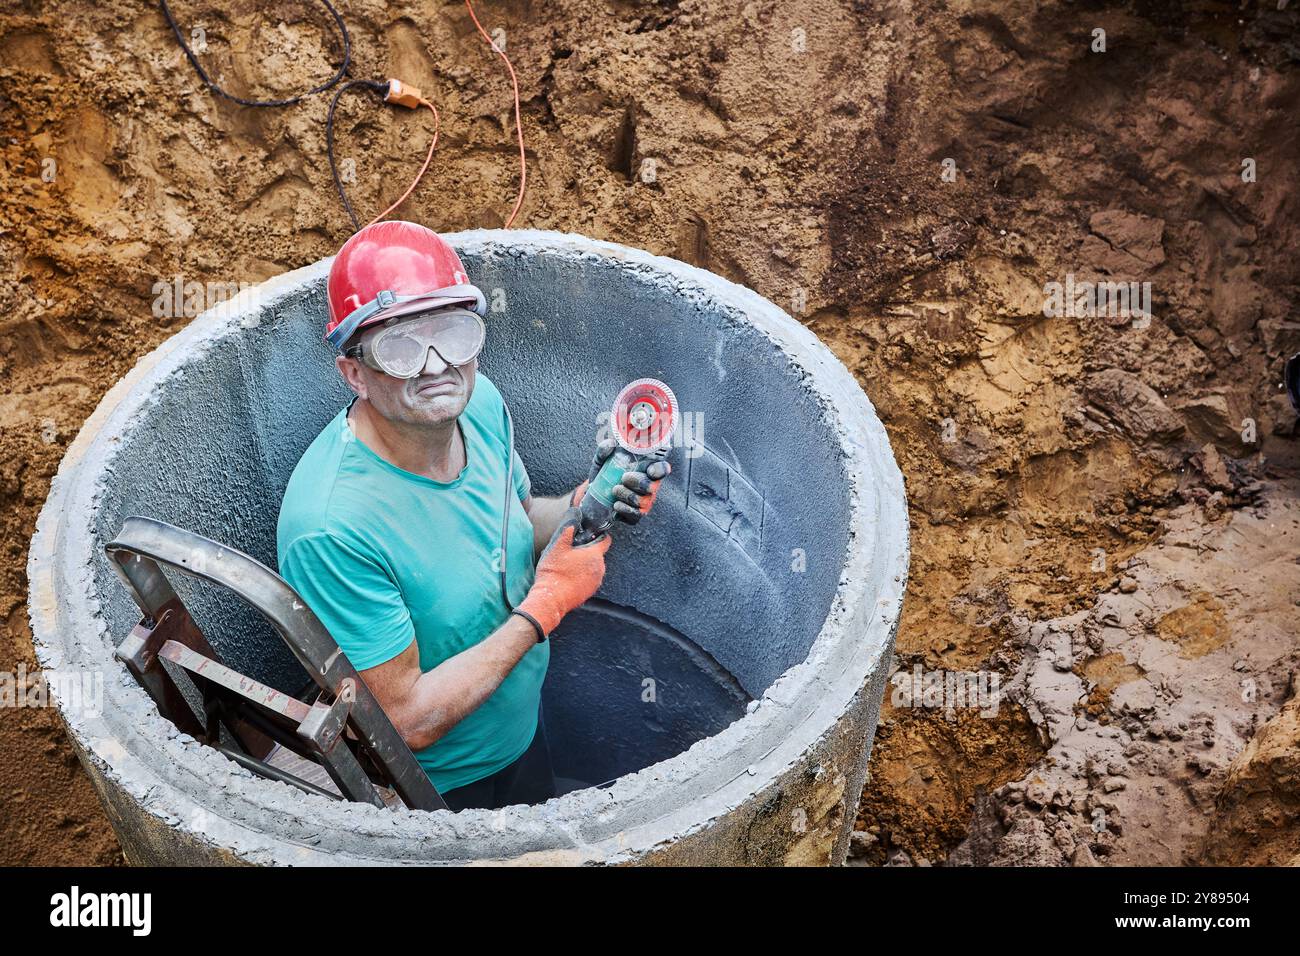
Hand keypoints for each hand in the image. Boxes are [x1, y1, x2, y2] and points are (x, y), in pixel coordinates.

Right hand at [517, 508, 610, 636]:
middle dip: (588, 551)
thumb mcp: (557, 547)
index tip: (591, 535)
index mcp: (595, 555)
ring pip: (594, 567)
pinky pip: (590, 579)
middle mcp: (600, 568)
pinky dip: (583, 576)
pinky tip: (570, 577)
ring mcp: (596, 582)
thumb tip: (573, 518)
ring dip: (586, 565)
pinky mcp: (590, 592)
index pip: (606, 541)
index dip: (600, 535)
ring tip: (569, 565)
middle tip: (573, 551)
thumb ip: (567, 531)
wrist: (551, 598)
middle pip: (598, 554)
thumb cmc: (554, 572)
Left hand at [571, 440, 671, 524]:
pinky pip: (635, 514)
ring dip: (626, 495)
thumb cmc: (604, 477)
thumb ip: (603, 451)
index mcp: (646, 471)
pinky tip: (615, 504)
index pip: (662, 469)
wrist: (593, 499)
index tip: (650, 469)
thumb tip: (610, 444)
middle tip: (624, 478)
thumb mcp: (601, 462)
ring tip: (615, 490)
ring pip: (642, 501)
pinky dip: (623, 508)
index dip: (660, 470)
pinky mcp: (636, 516)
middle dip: (637, 482)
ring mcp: (644, 503)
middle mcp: (650, 487)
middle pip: (652, 486)